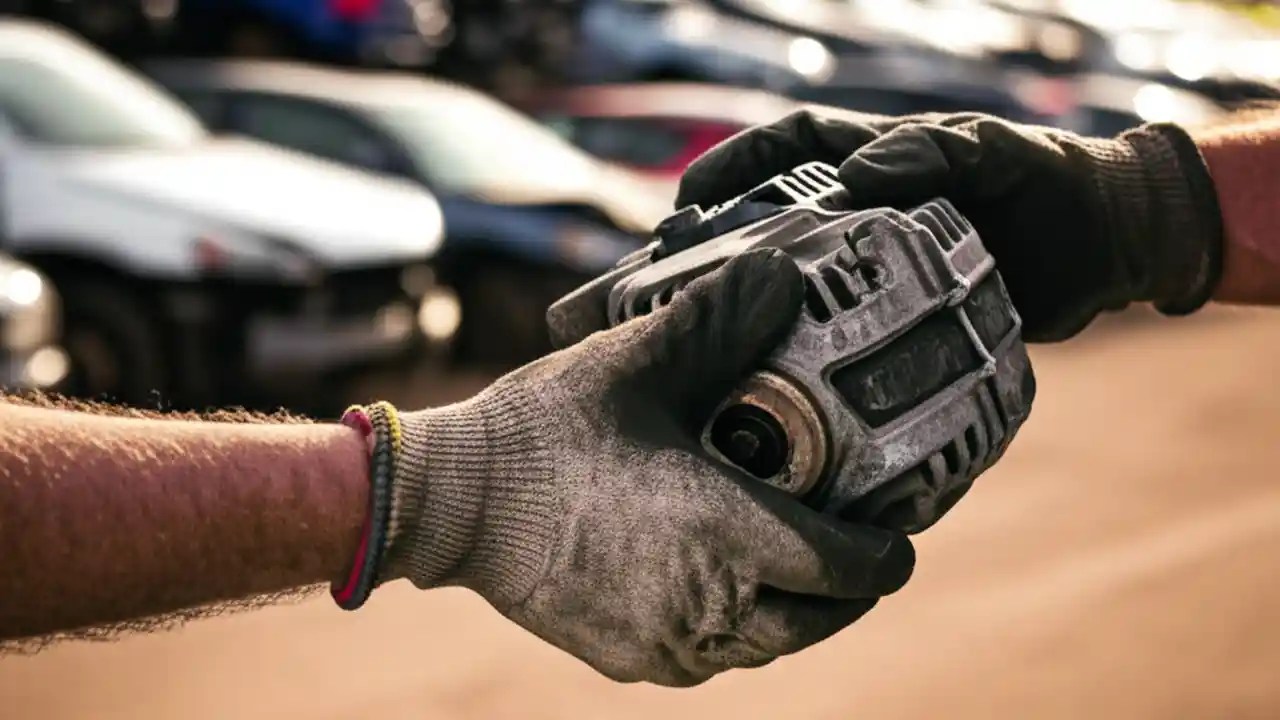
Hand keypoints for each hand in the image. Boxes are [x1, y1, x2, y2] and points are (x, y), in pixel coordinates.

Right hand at [379, 250, 914, 686]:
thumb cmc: (544, 433)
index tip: (897, 525)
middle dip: (853, 588)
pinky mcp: (629, 659)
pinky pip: (710, 656)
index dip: (889, 553)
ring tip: (797, 562)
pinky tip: (720, 582)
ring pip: (767, 646)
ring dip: (796, 610)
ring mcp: (668, 643)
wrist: (453, 502)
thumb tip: (783, 276)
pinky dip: (736, 626)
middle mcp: (710, 606)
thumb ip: (716, 319)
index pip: (851, 569)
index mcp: (727, 534)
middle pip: (821, 620)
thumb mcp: (634, 362)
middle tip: (858, 542)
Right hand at [674, 109, 1223, 341]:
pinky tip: (786, 383)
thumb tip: (852, 174)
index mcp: (877, 161)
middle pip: (773, 223)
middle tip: (677, 287)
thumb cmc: (1051, 180)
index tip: (687, 201)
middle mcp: (866, 214)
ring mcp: (880, 269)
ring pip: (800, 283)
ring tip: (714, 343)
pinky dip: (813, 354)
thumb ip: (928, 154)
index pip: (786, 149)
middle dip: (722, 247)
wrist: (1109, 246)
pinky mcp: (901, 318)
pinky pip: (846, 333)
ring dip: (757, 307)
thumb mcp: (993, 154)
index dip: (732, 167)